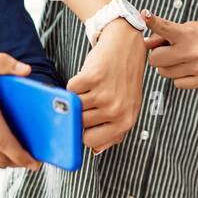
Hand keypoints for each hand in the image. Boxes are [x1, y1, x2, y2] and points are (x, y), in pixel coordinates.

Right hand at [67, 17, 144, 152]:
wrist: (125, 46)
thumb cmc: (124, 78)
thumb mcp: (127, 107)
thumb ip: (113, 132)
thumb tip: (94, 151)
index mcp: (126, 121)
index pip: (91, 142)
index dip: (83, 132)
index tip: (84, 123)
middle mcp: (117, 110)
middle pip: (78, 125)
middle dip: (78, 114)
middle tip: (89, 100)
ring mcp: (105, 94)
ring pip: (72, 107)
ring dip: (76, 97)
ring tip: (91, 88)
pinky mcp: (93, 78)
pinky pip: (69, 89)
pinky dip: (74, 83)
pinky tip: (89, 77)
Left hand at [143, 12, 197, 89]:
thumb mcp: (189, 27)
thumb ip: (165, 35)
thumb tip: (146, 43)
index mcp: (188, 34)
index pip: (165, 28)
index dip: (153, 21)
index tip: (145, 15)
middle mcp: (193, 51)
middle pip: (155, 59)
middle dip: (158, 55)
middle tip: (168, 51)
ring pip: (164, 73)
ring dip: (168, 66)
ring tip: (181, 59)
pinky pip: (177, 83)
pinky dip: (179, 77)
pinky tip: (188, 68)